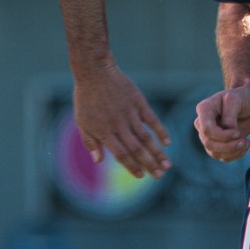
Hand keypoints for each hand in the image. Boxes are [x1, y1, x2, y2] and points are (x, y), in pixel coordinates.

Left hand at [72, 61, 171, 178]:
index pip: (121, 154)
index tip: (141, 176)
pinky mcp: (138, 102)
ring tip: (167, 165)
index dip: (132, 166)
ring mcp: (130, 114)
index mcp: (104, 132)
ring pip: (147, 137)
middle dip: (150, 164)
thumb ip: (90, 142)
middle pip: (137, 149)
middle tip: (160, 176)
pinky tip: (167, 142)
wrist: (95, 72)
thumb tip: (99, 161)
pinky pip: (152, 120)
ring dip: (158, 153)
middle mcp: (119, 125)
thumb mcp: (82, 122)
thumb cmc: (86, 98)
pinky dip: (160, 131)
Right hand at [194, 84, 249, 162]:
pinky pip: (222, 156)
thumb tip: (227, 130)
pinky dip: (234, 155)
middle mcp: (202, 124)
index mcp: (204, 110)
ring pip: (214, 153)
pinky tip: (244, 147)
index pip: (206, 130)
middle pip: (209, 143)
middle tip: (245, 142)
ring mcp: (208, 135)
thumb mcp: (236, 100)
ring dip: (233, 152)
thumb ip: (229, 116)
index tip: (238, 133)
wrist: (246, 103)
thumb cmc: (241, 97)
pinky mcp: (217, 144)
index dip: (222, 136)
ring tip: (246, 143)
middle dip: (229, 146)